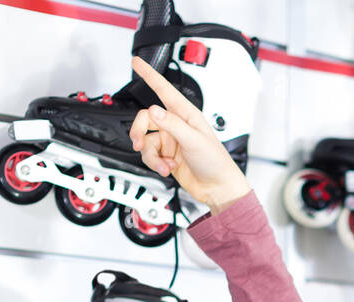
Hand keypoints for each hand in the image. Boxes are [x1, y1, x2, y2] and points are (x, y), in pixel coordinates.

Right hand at [126, 56, 250, 211]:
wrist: (217, 188)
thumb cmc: (215, 162)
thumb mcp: (194, 141)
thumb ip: (173, 125)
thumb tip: (154, 110)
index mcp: (186, 115)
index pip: (163, 89)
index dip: (149, 74)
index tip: (136, 62)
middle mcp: (176, 125)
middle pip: (145, 119)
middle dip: (139, 132)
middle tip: (139, 142)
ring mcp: (170, 141)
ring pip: (145, 141)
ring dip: (151, 155)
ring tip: (163, 164)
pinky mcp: (166, 156)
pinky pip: (149, 156)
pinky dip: (155, 164)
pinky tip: (167, 168)